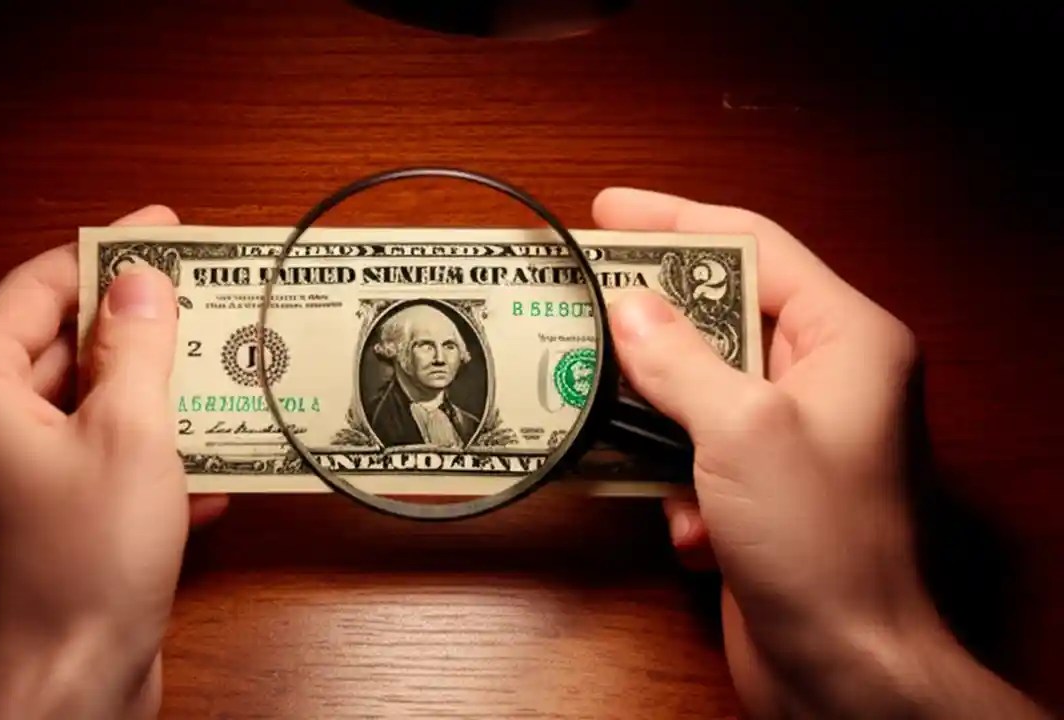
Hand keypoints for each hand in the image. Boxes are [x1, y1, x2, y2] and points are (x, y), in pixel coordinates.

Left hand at [0, 205, 226, 718]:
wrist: (56, 701)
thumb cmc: (78, 568)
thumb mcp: (130, 437)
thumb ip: (138, 347)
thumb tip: (140, 279)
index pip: (37, 288)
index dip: (107, 253)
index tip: (166, 230)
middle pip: (58, 350)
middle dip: (139, 332)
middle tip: (207, 304)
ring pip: (79, 417)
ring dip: (151, 402)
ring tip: (224, 382)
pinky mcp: (25, 535)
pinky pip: (84, 474)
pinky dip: (139, 467)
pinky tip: (207, 476)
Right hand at [594, 188, 1048, 717]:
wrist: (846, 670)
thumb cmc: (825, 544)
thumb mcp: (743, 431)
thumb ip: (678, 361)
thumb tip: (626, 308)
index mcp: (847, 339)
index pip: (754, 246)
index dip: (676, 221)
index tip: (607, 210)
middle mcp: (824, 378)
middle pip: (718, 316)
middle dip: (649, 325)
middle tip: (577, 303)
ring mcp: (792, 436)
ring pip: (696, 389)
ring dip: (656, 419)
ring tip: (606, 420)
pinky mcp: (761, 490)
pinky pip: (695, 454)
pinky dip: (677, 485)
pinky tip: (689, 527)